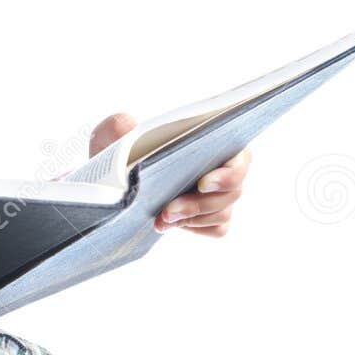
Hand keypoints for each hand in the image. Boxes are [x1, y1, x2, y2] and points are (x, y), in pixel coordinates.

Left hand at [88, 111, 251, 239]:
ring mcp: (219, 192)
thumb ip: (119, 125)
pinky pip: (216, 228)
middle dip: (199, 204)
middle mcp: (223, 165)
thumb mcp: (114, 132)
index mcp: (213, 138)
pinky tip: (168, 223)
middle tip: (168, 210)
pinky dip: (195, 227)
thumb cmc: (124, 148)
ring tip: (161, 219)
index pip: (240, 157)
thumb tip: (127, 125)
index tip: (202, 183)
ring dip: (193, 218)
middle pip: (232, 191)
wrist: (117, 176)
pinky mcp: (210, 214)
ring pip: (223, 212)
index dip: (228, 174)